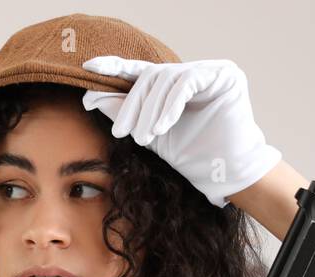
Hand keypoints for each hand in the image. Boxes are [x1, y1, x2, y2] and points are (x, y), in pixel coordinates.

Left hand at [79, 57, 281, 208]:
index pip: (140, 70)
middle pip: (150, 76)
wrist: (224, 172)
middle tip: (121, 133)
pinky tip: (162, 128)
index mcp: (171, 85)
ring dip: (150, 111)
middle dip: (132, 105)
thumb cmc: (190, 155)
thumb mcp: (147, 134)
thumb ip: (122, 112)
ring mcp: (208, 70)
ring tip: (144, 138)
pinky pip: (187, 82)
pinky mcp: (224, 74)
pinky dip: (170, 106)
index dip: (115, 66)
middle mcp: (189, 72)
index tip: (89, 67)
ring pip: (166, 79)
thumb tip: (89, 95)